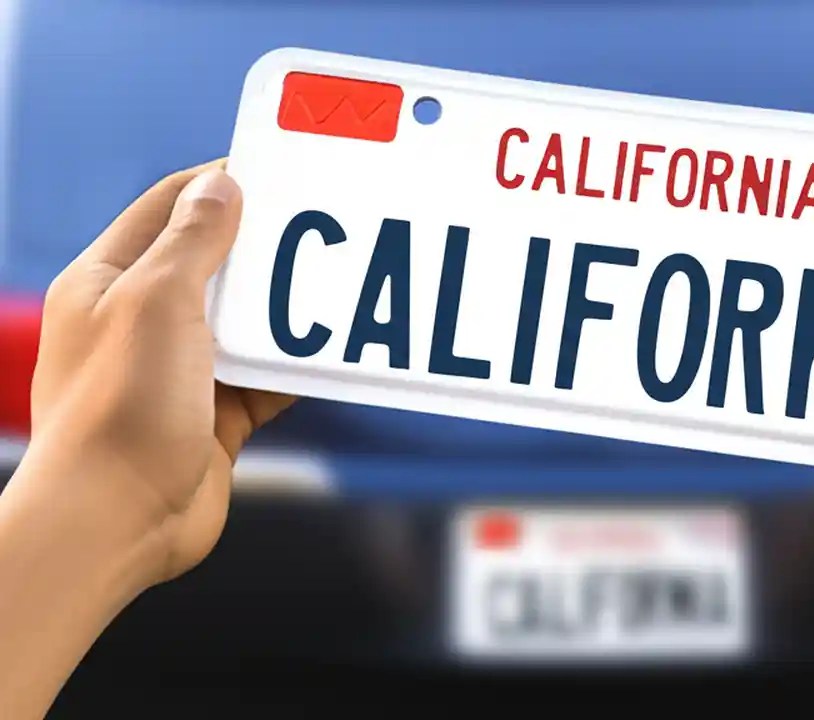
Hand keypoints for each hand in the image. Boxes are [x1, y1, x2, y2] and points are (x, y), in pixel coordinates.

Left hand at [25, 161, 293, 582]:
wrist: (118, 521)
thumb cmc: (121, 407)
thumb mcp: (157, 301)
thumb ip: (194, 240)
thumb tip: (222, 185)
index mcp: (108, 282)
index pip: (169, 207)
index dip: (221, 183)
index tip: (279, 170)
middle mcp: (140, 321)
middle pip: (214, 262)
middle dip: (267, 244)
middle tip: (325, 222)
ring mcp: (178, 371)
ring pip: (245, 322)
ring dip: (288, 307)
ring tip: (339, 282)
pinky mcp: (214, 416)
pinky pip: (266, 377)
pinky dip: (298, 364)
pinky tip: (334, 350)